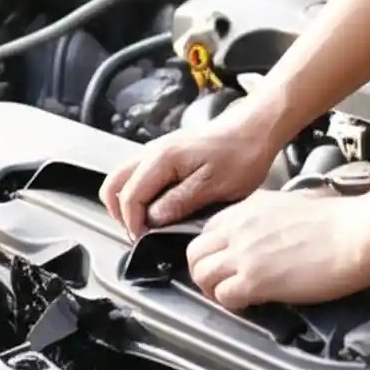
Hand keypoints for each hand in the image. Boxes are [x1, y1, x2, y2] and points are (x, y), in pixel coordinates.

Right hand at [99, 99, 283, 239]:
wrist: (256, 128)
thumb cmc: (241, 153)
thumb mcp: (214, 185)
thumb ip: (179, 202)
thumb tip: (153, 219)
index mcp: (162, 159)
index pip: (128, 196)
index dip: (133, 223)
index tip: (145, 241)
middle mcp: (153, 152)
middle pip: (114, 185)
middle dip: (121, 214)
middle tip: (140, 234)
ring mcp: (158, 152)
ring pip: (124, 180)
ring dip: (128, 204)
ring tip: (149, 224)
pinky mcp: (168, 155)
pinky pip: (141, 176)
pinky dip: (141, 194)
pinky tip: (162, 207)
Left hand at [184, 190, 369, 308]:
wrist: (357, 233)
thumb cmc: (341, 219)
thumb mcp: (296, 204)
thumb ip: (273, 218)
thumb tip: (273, 235)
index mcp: (251, 206)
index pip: (209, 229)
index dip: (214, 250)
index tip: (226, 261)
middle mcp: (240, 227)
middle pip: (195, 253)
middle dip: (203, 271)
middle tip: (221, 284)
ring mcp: (245, 254)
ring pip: (201, 275)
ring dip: (212, 290)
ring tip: (233, 297)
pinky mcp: (256, 280)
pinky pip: (223, 296)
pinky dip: (231, 304)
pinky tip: (250, 304)